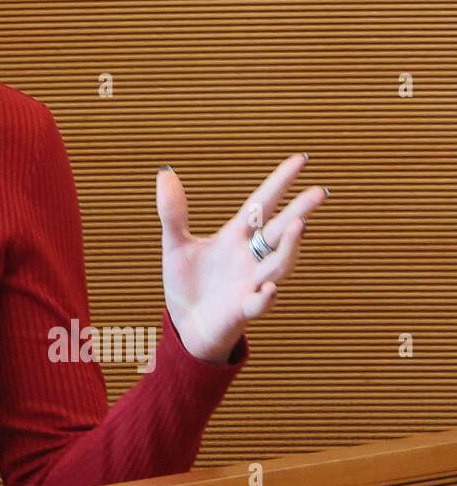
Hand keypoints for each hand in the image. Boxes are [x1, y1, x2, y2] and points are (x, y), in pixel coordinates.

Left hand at [156, 153, 328, 363]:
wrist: (185, 326)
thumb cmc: (188, 284)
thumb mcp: (176, 244)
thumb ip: (173, 212)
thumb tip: (165, 173)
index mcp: (236, 237)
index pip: (262, 204)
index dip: (280, 183)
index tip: (301, 160)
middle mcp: (250, 258)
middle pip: (280, 231)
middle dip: (300, 211)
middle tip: (319, 192)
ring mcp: (250, 284)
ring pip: (277, 265)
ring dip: (289, 248)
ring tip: (300, 226)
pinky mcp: (242, 310)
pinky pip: (258, 303)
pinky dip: (265, 296)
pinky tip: (268, 288)